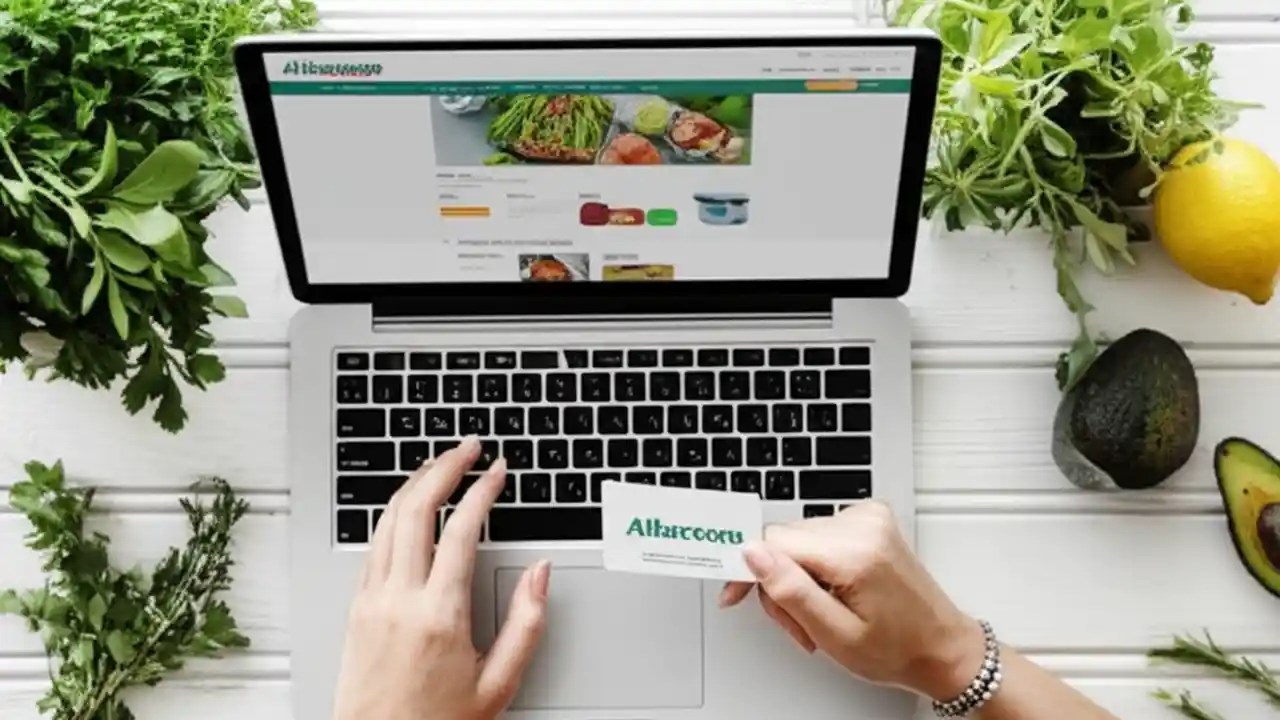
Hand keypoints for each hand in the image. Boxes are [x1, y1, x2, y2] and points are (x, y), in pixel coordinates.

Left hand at [332, 438, 550, 719]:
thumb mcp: (499, 684)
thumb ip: (527, 624)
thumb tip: (540, 573)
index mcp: (440, 615)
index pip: (462, 530)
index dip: (482, 491)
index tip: (497, 471)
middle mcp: (399, 600)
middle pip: (416, 509)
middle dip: (444, 468)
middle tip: (468, 448)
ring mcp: (371, 600)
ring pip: (388, 520)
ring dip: (414, 483)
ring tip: (440, 465)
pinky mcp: (355, 608)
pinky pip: (373, 544)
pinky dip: (393, 513)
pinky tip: (408, 507)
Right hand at [719, 501, 984, 700]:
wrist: (941, 647)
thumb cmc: (899, 649)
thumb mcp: (836, 635)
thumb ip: (791, 591)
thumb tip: (752, 553)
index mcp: (856, 552)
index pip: (774, 540)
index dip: (750, 571)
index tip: (735, 594)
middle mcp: (863, 524)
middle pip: (784, 539)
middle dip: (778, 583)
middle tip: (796, 623)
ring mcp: (868, 518)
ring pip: (797, 539)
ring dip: (796, 577)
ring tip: (817, 615)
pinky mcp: (869, 520)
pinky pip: (818, 535)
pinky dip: (814, 566)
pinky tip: (828, 592)